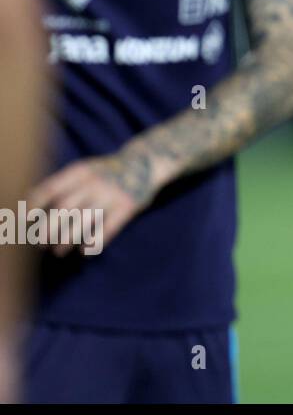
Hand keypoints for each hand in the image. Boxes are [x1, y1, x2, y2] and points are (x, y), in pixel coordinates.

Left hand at [25, 153, 153, 255]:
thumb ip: (63, 184)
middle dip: (49, 228)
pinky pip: (109, 227)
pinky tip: (85, 250)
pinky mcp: (127, 206)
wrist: (144, 163)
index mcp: (80, 171)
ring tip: (58, 252)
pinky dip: (96, 241)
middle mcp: (95, 181)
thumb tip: (31, 206)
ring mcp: (112, 193)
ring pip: (84, 220)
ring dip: (68, 239)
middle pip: (64, 208)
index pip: (51, 189)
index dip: (35, 206)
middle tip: (40, 244)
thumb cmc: (106, 172)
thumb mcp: (85, 169)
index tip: (26, 221)